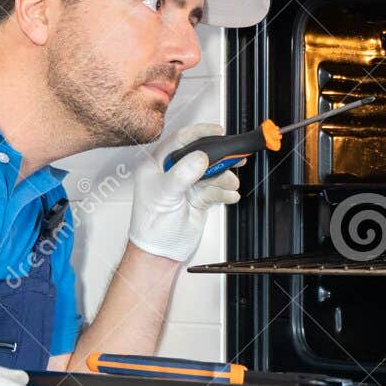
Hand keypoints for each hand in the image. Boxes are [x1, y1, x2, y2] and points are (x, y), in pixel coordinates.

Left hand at [127, 121, 241, 263]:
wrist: (160, 253)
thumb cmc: (151, 227)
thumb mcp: (165, 194)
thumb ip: (183, 173)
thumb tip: (200, 157)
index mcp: (157, 165)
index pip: (180, 140)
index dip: (199, 133)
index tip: (217, 132)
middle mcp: (172, 173)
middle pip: (200, 156)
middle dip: (219, 157)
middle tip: (235, 157)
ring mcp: (186, 186)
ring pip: (211, 174)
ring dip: (224, 178)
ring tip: (231, 184)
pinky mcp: (198, 199)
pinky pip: (216, 190)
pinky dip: (224, 193)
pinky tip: (230, 196)